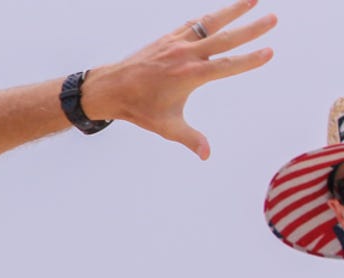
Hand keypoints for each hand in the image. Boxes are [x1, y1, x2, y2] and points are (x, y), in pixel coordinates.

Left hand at [82, 0, 275, 158]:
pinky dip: (209, 18)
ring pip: (210, 23)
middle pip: (225, 38)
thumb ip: (190, 139)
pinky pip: (193, 24)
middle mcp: (186, 55)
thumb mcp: (166, 126)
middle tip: (274, 19)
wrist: (110, 88)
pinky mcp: (168, 38)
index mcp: (190, 75)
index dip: (249, 60)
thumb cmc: (138, 108)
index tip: (269, 52)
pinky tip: (221, 13)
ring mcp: (176, 43)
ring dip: (232, 10)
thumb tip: (207, 155)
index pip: (227, 65)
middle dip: (251, 29)